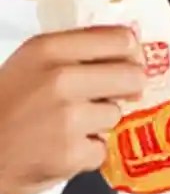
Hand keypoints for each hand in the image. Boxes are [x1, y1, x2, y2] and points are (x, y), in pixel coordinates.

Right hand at [0, 27, 144, 193]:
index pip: (122, 40)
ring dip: (98, 124)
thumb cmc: (1, 108)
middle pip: (133, 76)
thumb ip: (74, 52)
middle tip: (108, 97)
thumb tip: (129, 45)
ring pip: (115, 114)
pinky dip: (85, 153)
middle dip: (126, 89)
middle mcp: (59, 79)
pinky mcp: (71, 153)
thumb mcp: (30, 64)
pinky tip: (59, 149)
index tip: (130, 63)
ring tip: (65, 127)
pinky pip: (101, 148)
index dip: (132, 54)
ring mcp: (67, 118)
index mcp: (48, 50)